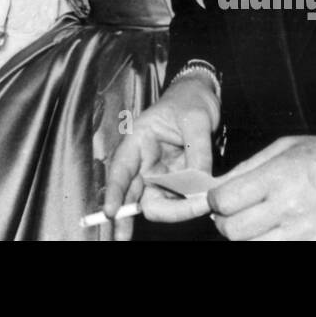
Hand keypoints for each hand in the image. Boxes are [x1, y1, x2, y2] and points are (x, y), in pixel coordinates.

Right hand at [102, 77, 219, 239]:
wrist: (202, 98)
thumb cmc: (190, 101)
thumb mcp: (196, 119)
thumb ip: (198, 150)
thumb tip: (200, 183)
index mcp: (138, 139)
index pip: (120, 168)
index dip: (114, 192)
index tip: (110, 212)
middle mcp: (143, 162)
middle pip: (137, 196)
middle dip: (150, 215)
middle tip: (175, 218)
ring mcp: (158, 175)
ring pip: (158, 204)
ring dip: (178, 211)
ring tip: (204, 204)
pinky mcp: (173, 183)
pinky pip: (176, 201)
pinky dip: (189, 206)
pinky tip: (204, 202)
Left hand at [206, 135, 315, 240]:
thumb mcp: (285, 146)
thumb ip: (248, 166)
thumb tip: (217, 185)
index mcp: (278, 177)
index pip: (224, 200)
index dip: (214, 201)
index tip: (219, 198)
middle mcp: (288, 207)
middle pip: (233, 231)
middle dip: (224, 223)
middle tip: (231, 214)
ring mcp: (304, 233)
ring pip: (252, 247)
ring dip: (246, 237)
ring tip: (254, 223)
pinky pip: (279, 253)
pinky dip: (270, 243)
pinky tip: (275, 231)